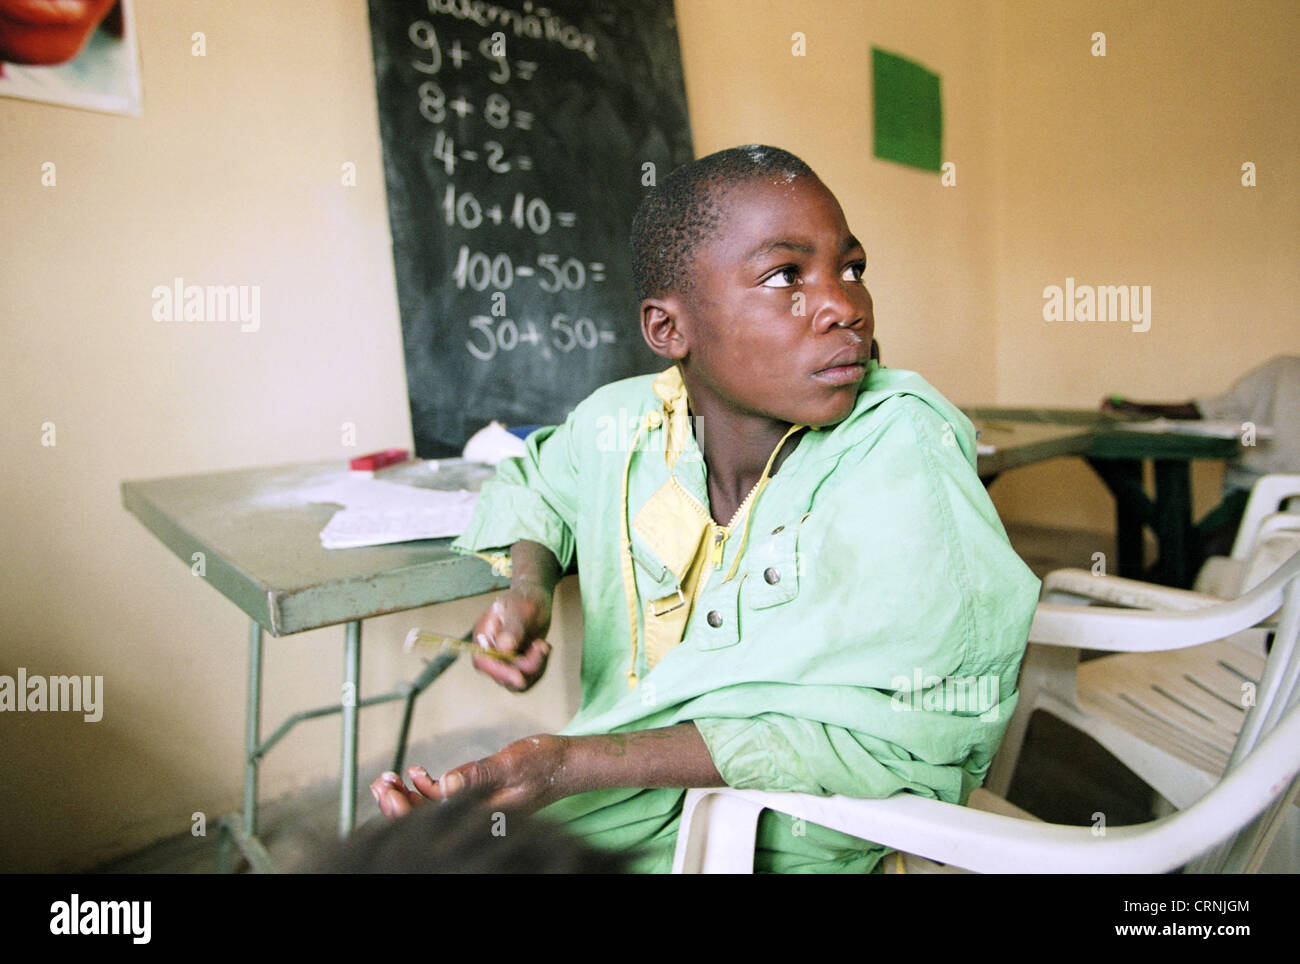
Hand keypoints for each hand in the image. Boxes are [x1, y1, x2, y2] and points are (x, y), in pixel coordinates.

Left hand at [370, 734, 569, 817]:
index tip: (387, 790)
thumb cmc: (543, 764)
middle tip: (381, 783)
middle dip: (398, 805)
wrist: (566, 764)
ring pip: (433, 812)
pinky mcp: (478, 802)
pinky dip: (427, 791)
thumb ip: (477, 776)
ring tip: (390, 779)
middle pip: (427, 822)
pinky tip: (418, 775)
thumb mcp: (510, 764)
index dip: (403, 810)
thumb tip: (445, 785)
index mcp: (483, 816)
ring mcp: (477, 812)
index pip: (434, 821)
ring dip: (408, 797)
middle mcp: (477, 819)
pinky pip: (446, 803)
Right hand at [469, 585, 552, 691]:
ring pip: (518, 681)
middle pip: (502, 676)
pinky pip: (528, 676)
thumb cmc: (525, 599)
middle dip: (527, 666)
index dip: (499, 672)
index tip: (520, 678)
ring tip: (543, 644)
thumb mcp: (520, 610)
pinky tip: (543, 646)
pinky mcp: (517, 664)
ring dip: (536, 667)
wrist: (535, 598)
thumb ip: (512, 629)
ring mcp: (503, 660)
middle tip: (542, 645)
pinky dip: (540, 665)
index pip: (482, 662)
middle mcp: (490, 651)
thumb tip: (503, 648)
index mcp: (483, 636)